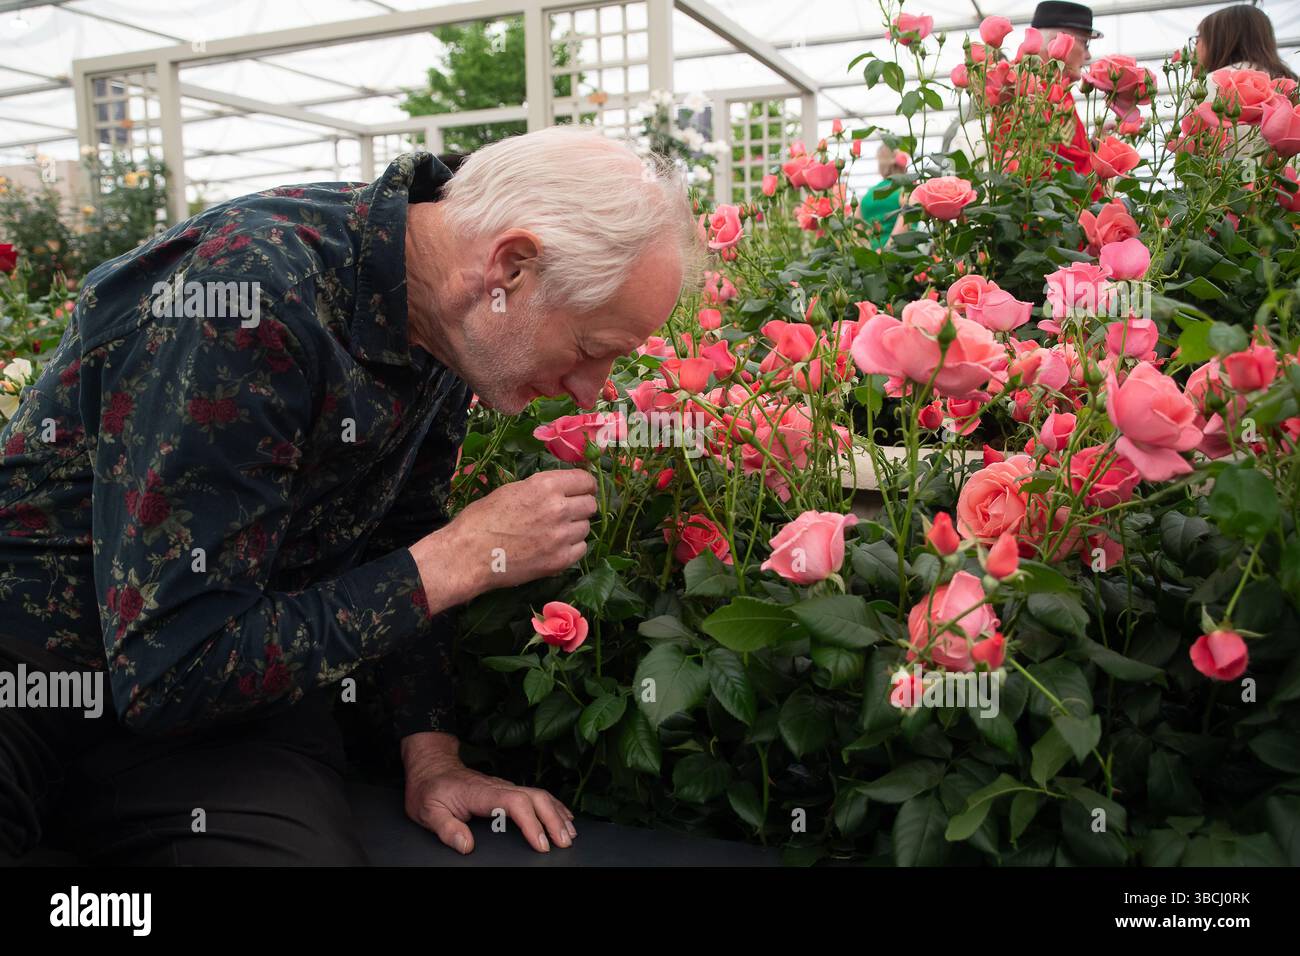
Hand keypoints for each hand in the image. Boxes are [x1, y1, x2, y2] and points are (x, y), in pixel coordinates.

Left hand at [401, 733, 576, 854]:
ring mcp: (504, 786)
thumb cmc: (429, 789)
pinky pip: (536, 795)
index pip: (515, 803)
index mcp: (481, 792)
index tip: (541, 843)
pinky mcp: (507, 789)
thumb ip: (447, 829)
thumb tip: (467, 846)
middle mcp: (498, 786)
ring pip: (539, 794)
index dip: (532, 823)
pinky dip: (554, 806)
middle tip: (564, 843)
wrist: (431, 766)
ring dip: (557, 813)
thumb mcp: (428, 811)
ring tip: (569, 835)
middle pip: (535, 797)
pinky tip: (563, 817)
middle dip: (553, 819)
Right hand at [410, 470, 596, 608]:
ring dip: (575, 528)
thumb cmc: (481, 519)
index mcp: (545, 486)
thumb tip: (560, 489)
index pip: (585, 480)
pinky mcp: (560, 560)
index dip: (585, 485)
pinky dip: (572, 548)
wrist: (468, 554)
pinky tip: (556, 547)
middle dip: (581, 507)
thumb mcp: (511, 490)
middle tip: (568, 513)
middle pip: (590, 504)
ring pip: (586, 528)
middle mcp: (559, 508)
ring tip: (556, 532)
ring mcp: (561, 536)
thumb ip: (540, 489)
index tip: (582, 490)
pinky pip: (581, 549)